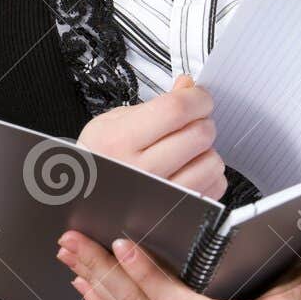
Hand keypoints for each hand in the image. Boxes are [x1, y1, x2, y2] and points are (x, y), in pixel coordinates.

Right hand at [77, 73, 226, 200]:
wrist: (86, 196)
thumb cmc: (99, 158)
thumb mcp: (113, 121)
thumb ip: (155, 103)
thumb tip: (188, 87)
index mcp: (121, 141)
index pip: (176, 110)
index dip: (196, 97)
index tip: (198, 97)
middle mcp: (142, 171)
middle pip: (199, 134)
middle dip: (202, 121)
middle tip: (191, 122)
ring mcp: (161, 196)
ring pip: (212, 162)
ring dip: (206, 150)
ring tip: (188, 149)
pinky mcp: (178, 212)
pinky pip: (214, 188)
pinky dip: (209, 175)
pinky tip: (191, 169)